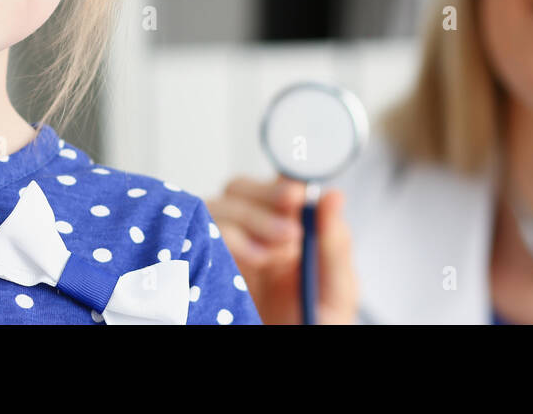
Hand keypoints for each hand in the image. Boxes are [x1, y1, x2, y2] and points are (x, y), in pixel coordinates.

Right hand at [206, 174, 357, 323]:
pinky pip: (195, 238)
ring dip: (243, 224)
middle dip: (262, 200)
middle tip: (288, 233)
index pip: (277, 186)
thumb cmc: (315, 324)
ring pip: (216, 208)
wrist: (292, 350)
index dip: (281, 182)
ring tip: (269, 257)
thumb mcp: (337, 289)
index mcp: (289, 229)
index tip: (295, 196)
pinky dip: (214, 240)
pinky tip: (243, 261)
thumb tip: (333, 195)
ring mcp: (225, 249)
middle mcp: (254, 233)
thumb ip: (334, 245)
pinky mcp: (202, 267)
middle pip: (240, 189)